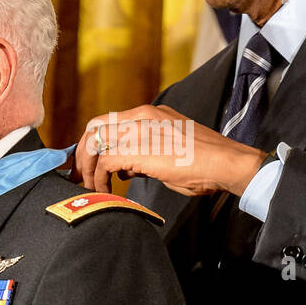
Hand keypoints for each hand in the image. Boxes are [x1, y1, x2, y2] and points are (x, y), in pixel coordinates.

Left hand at [73, 105, 267, 196]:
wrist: (225, 162)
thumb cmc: (206, 161)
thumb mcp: (172, 146)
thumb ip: (148, 150)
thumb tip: (129, 167)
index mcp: (150, 113)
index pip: (108, 121)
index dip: (93, 141)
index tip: (89, 162)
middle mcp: (141, 116)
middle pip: (94, 128)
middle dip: (82, 153)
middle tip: (80, 175)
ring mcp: (138, 131)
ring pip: (94, 144)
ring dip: (87, 168)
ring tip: (89, 186)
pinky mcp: (138, 149)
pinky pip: (104, 163)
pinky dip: (98, 179)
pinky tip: (104, 191)